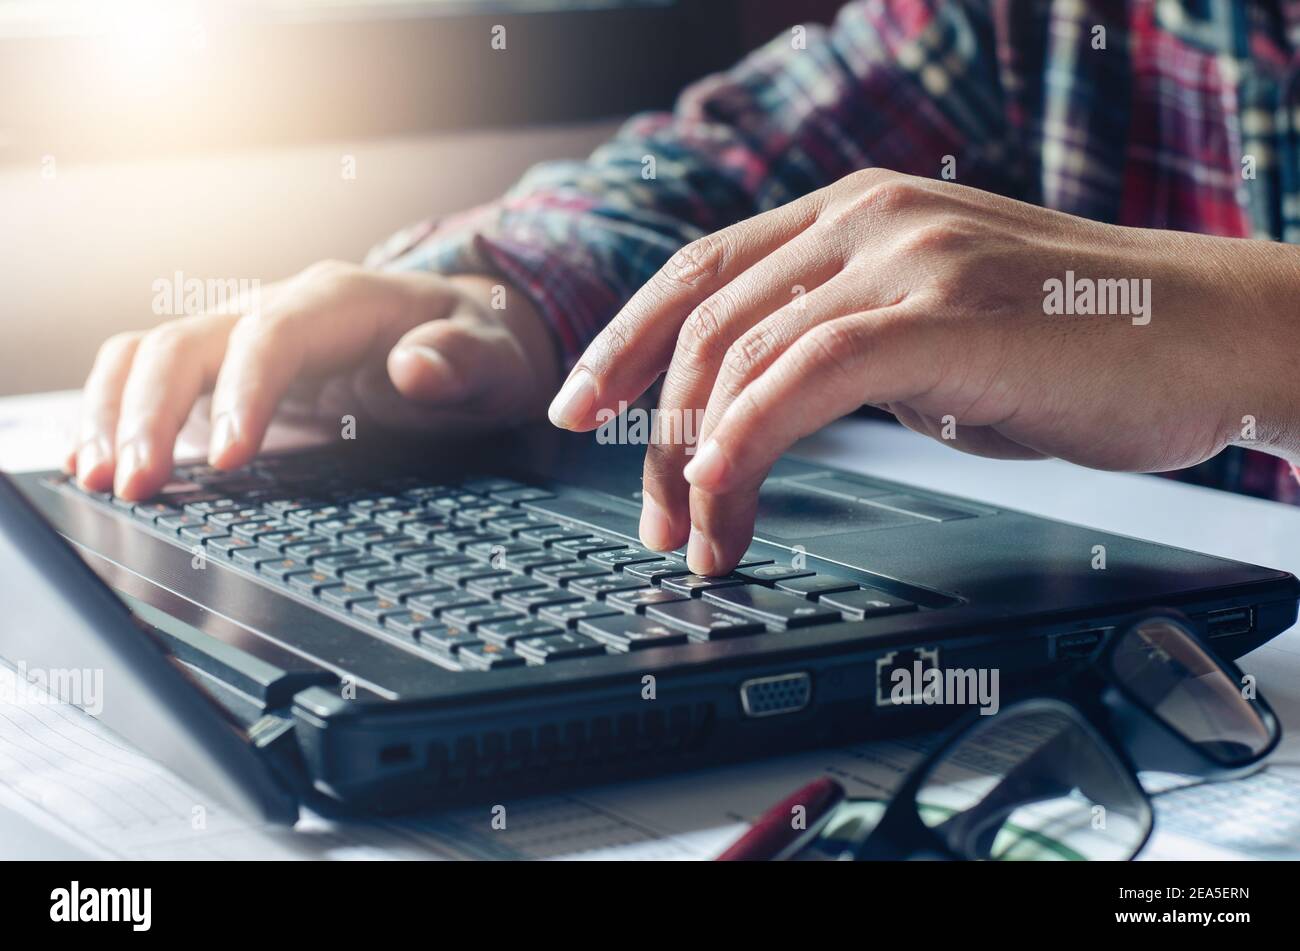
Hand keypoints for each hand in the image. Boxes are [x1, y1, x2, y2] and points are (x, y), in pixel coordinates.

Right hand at [66, 262, 559, 499]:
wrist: (467, 339)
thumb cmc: (478, 351)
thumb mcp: (496, 358)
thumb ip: (463, 361)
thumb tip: (416, 367)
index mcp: (342, 300)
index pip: (273, 336)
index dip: (244, 392)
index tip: (230, 459)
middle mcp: (280, 308)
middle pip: (190, 342)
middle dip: (153, 412)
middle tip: (139, 485)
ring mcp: (246, 335)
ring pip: (154, 353)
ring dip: (116, 412)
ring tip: (99, 477)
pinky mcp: (230, 368)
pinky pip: (155, 375)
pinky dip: (117, 411)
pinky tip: (102, 460)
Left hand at [548, 168, 1299, 573]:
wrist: (1209, 335)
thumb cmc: (1080, 344)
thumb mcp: (933, 333)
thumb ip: (846, 347)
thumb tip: (761, 411)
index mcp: (853, 217)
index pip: (701, 271)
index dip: (626, 340)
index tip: (583, 408)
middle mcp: (866, 218)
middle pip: (702, 320)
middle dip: (654, 431)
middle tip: (652, 518)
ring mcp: (903, 257)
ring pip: (740, 355)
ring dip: (696, 464)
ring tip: (698, 541)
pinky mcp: (942, 311)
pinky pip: (801, 378)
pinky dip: (745, 448)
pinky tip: (727, 504)